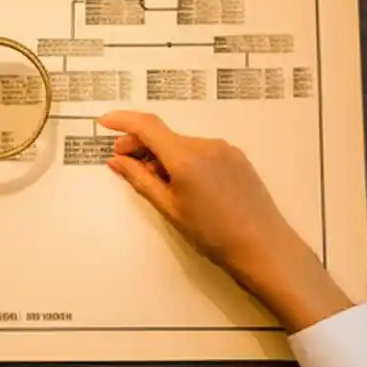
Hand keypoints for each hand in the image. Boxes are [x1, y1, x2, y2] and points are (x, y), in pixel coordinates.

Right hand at [99, 111, 350, 331]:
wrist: (262, 245)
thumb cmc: (213, 234)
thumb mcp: (170, 209)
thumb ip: (141, 180)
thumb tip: (117, 161)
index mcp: (186, 157)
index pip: (147, 126)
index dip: (122, 121)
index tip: (104, 123)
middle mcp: (206, 145)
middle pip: (165, 136)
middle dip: (140, 144)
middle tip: (123, 161)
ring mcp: (225, 149)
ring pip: (183, 144)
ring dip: (164, 154)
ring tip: (156, 181)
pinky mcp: (237, 157)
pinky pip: (202, 150)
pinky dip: (185, 159)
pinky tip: (184, 182)